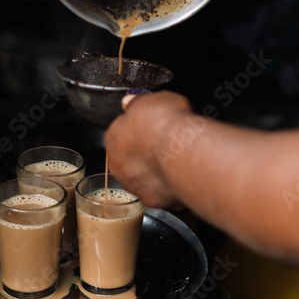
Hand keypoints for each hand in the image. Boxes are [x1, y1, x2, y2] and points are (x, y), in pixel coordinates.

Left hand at [104, 91, 194, 209]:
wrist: (184, 153)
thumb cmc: (167, 125)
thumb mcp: (152, 99)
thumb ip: (138, 103)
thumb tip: (130, 101)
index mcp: (113, 136)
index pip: (121, 134)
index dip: (139, 130)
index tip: (153, 128)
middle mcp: (118, 164)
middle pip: (130, 157)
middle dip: (145, 153)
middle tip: (166, 144)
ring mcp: (133, 185)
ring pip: (143, 177)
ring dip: (155, 171)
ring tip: (176, 160)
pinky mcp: (151, 200)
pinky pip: (159, 192)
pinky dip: (168, 185)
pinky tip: (181, 175)